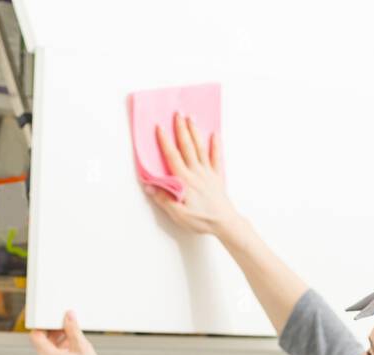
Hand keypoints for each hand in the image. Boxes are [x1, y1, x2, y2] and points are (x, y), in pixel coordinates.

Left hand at [30, 311, 110, 354]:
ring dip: (58, 344)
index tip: (55, 322)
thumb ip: (73, 329)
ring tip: (74, 341)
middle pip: (42, 343)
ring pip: (47, 352)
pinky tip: (73, 353)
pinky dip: (59, 354)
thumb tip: (68, 315)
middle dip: (54, 334)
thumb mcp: (83, 347)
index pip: (35, 335)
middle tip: (68, 328)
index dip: (44, 326)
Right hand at [145, 112, 241, 236]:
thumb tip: (149, 186)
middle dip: (181, 129)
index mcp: (184, 180)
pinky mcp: (217, 177)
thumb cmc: (201, 220)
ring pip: (200, 148)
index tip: (159, 127)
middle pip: (187, 146)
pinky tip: (215, 134)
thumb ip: (163, 199)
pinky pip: (216, 157)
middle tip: (177, 113)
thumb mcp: (178, 214)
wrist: (224, 223)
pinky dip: (216, 145)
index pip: (172, 156)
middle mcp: (196, 172)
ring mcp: (208, 173)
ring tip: (191, 117)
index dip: (165, 141)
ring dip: (195, 132)